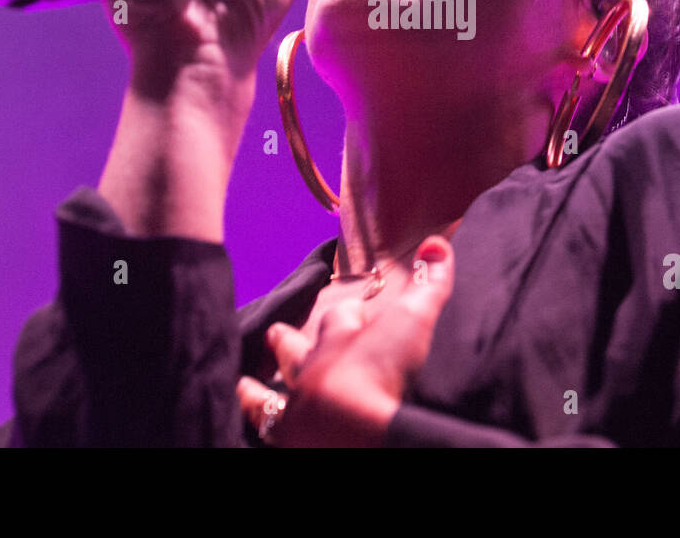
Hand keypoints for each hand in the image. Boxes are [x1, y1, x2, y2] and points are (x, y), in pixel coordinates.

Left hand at [237, 236, 455, 446]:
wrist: (351, 425)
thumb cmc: (382, 369)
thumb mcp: (414, 320)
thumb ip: (429, 284)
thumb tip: (436, 243)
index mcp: (340, 339)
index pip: (340, 317)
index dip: (348, 312)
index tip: (352, 309)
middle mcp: (311, 368)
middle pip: (294, 350)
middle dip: (286, 340)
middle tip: (275, 333)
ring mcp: (297, 406)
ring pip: (268, 395)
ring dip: (258, 391)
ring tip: (243, 386)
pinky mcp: (290, 437)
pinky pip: (264, 428)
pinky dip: (256, 421)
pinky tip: (253, 425)